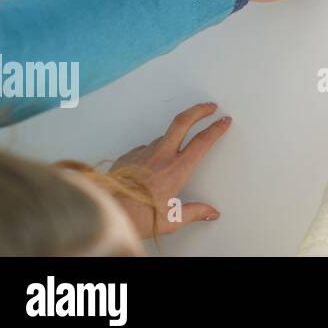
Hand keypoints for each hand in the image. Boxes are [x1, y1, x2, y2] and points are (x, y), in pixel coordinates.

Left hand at [110, 103, 232, 236]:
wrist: (104, 213)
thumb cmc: (135, 218)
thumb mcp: (171, 220)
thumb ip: (194, 212)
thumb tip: (211, 213)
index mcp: (176, 170)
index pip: (202, 142)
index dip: (216, 129)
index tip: (224, 121)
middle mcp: (160, 157)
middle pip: (183, 122)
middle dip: (199, 110)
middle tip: (209, 107)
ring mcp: (142, 154)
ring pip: (163, 136)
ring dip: (176, 134)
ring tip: (180, 142)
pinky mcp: (127, 157)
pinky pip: (145, 148)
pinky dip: (154, 150)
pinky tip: (153, 161)